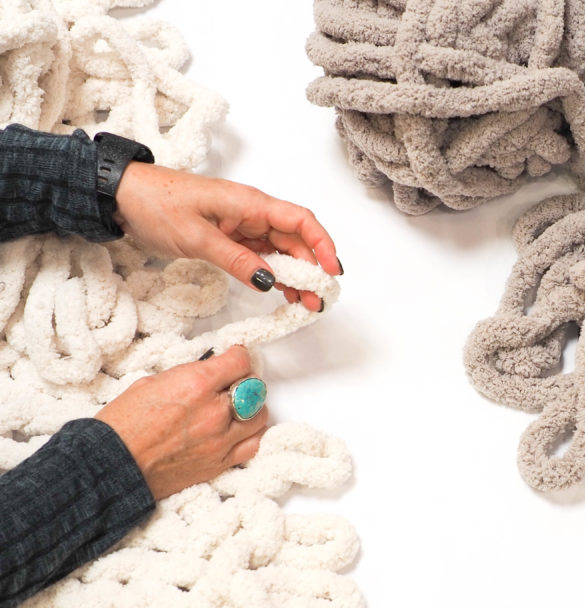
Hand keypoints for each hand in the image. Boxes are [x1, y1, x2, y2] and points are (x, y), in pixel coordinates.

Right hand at [96, 346, 267, 499]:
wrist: (111, 466)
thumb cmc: (123, 424)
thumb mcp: (152, 382)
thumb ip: (188, 376)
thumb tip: (208, 371)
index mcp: (196, 384)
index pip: (240, 362)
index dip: (239, 356)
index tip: (235, 357)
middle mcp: (214, 411)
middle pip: (253, 388)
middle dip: (244, 382)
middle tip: (232, 382)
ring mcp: (220, 439)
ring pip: (260, 416)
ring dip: (252, 408)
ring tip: (239, 407)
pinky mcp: (220, 463)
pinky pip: (252, 445)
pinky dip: (250, 434)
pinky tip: (240, 430)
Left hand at [113, 163, 341, 310]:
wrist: (123, 195)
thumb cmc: (156, 204)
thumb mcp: (196, 237)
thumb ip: (236, 260)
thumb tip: (270, 281)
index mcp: (250, 203)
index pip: (300, 220)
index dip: (322, 244)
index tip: (331, 271)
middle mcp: (252, 212)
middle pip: (295, 240)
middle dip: (312, 269)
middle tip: (319, 300)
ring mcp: (242, 225)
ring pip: (281, 251)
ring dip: (296, 276)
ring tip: (306, 303)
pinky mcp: (231, 237)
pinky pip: (261, 256)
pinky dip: (274, 275)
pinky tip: (283, 292)